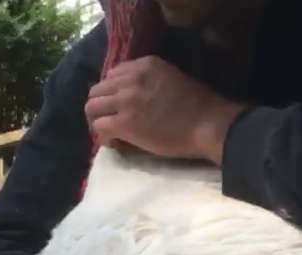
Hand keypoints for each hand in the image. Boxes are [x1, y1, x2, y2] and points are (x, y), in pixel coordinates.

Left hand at [85, 56, 247, 164]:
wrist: (209, 124)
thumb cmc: (199, 106)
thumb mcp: (172, 78)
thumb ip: (150, 81)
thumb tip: (135, 97)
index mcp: (145, 65)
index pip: (113, 75)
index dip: (113, 93)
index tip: (120, 106)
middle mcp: (131, 78)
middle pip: (97, 90)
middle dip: (101, 107)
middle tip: (110, 121)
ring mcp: (126, 100)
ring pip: (92, 108)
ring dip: (98, 121)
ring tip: (110, 132)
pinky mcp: (125, 123)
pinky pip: (99, 128)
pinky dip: (103, 136)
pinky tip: (116, 142)